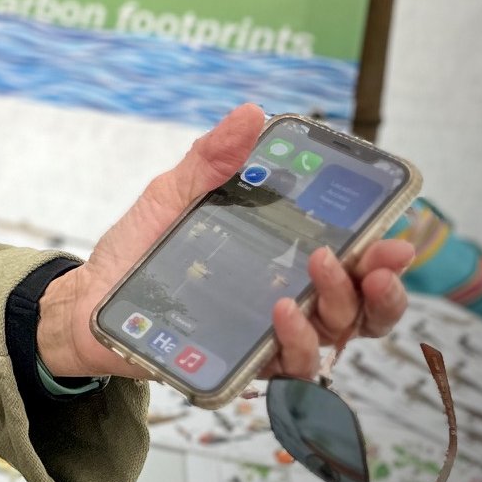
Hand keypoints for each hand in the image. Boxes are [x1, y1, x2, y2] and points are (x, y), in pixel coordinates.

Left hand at [36, 104, 415, 383]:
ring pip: (335, 339)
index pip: (353, 264)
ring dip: (340, 306)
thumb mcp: (174, 194)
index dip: (382, 256)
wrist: (85, 298)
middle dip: (380, 286)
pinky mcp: (240, 367)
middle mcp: (289, 304)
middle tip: (374, 260)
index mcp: (285, 262)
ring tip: (319, 273)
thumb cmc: (139, 249)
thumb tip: (251, 113)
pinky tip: (282, 312)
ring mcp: (266, 339)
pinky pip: (286, 368)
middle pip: (362, 308)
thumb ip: (213, 158)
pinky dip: (294, 341)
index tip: (395, 236)